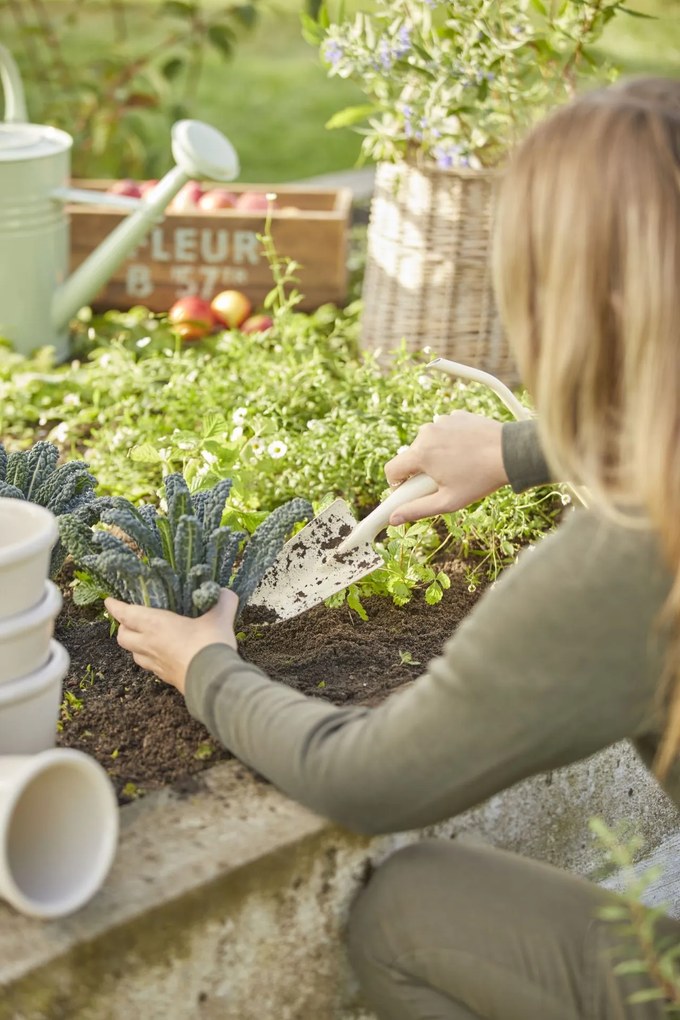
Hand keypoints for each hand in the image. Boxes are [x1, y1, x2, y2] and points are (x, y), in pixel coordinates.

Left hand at [104, 589, 238, 694]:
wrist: (212, 680)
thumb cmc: (208, 645)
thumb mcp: (219, 617)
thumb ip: (223, 601)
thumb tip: (226, 592)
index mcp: (155, 625)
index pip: (126, 614)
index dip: (115, 606)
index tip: (109, 601)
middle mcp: (149, 645)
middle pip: (123, 637)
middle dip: (122, 627)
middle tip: (129, 620)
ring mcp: (156, 664)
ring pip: (134, 654)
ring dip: (134, 645)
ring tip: (143, 639)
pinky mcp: (166, 678)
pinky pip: (150, 667)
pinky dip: (150, 659)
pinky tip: (162, 656)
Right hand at [384, 411, 507, 524]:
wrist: (511, 453)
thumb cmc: (480, 479)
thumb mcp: (448, 501)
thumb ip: (417, 510)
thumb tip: (393, 519)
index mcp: (421, 454)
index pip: (392, 470)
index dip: (397, 484)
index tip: (409, 491)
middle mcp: (427, 433)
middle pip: (411, 456)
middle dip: (421, 470)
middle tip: (444, 480)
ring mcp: (442, 422)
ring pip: (427, 442)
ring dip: (436, 454)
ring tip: (459, 465)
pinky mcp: (455, 415)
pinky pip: (443, 431)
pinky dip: (449, 441)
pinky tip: (466, 451)